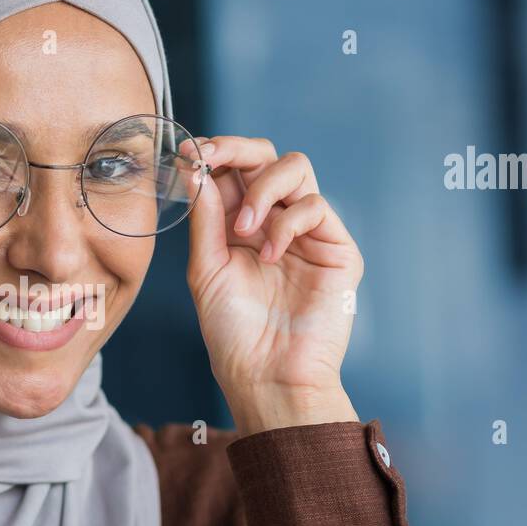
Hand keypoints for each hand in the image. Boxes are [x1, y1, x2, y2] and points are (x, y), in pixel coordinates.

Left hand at [183, 136, 362, 433]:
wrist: (267, 376)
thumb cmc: (234, 334)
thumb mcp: (206, 270)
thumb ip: (205, 218)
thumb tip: (197, 168)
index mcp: (241, 227)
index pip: (235, 171)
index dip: (215, 153)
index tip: (189, 152)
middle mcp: (275, 222)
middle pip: (268, 157)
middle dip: (237, 149)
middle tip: (212, 159)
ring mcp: (308, 233)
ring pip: (296, 168)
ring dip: (262, 187)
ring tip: (244, 229)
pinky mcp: (337, 248)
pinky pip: (315, 206)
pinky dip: (286, 222)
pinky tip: (270, 254)